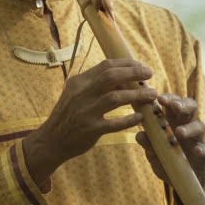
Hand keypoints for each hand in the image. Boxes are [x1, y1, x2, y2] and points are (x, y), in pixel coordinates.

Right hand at [22, 59, 158, 184]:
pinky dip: (130, 119)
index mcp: (79, 82)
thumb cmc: (68, 115)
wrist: (51, 140)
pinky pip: (115, 123)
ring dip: (137, 95)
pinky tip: (141, 117)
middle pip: (112, 76)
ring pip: (116, 97)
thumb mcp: (77, 94)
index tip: (141, 65)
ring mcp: (86, 111)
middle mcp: (81, 94)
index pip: (106, 65)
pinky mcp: (91, 129)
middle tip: (150, 75)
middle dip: (134, 73)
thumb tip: (125, 77)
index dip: (127, 63)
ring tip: (152, 95)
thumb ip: (96, 85)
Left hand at [136, 94, 204, 202]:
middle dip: (183, 104)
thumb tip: (139, 134)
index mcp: (172, 121)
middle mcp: (186, 125)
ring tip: (179, 132)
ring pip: (199, 126)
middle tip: (174, 106)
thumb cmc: (166, 160)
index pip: (173, 103)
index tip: (160, 98)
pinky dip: (203, 147)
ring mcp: (198, 138)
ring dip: (190, 127)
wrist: (182, 182)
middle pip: (190, 107)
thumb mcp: (154, 153)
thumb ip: (148, 144)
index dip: (168, 98)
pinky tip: (196, 150)